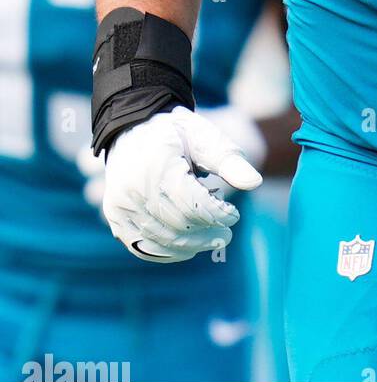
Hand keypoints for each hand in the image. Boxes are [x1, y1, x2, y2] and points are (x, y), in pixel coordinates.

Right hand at [81, 105, 262, 262]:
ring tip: (213, 240)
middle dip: (208, 232)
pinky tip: (188, 248)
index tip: (235, 214)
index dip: (218, 214)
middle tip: (227, 233)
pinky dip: (168, 253)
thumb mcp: (205, 136)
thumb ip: (229, 160)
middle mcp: (133, 189)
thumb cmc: (175, 133)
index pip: (192, 204)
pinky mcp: (116, 218)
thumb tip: (255, 183)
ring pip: (161, 240)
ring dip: (192, 245)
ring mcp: (120, 206)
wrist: (134, 128)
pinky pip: (143, 247)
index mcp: (157, 166)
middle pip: (178, 225)